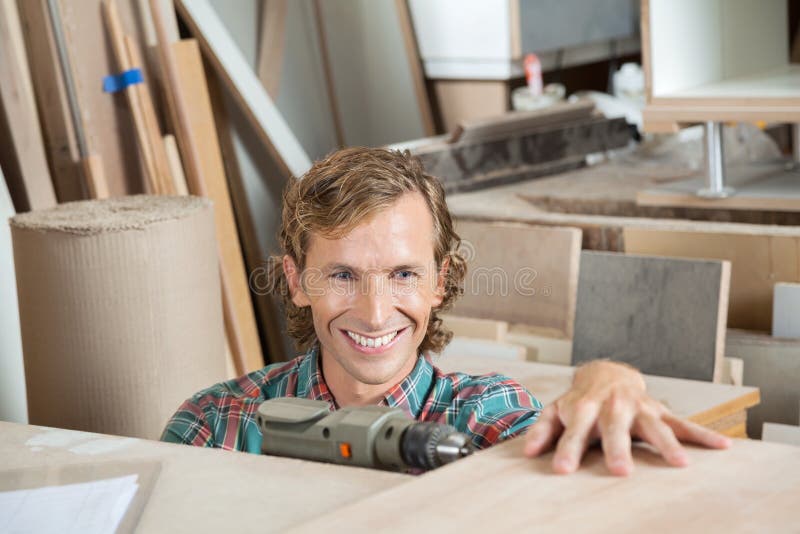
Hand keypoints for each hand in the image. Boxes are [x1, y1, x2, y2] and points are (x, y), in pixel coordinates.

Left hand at [522, 360, 731, 475]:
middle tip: (621, 471)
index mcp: (584, 407)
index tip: (562, 471)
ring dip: (667, 444)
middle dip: (618, 448)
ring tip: (680, 464)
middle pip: (614, 428)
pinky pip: (684, 424)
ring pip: (654, 425)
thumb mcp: (555, 410)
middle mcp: (613, 406)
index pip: (574, 431)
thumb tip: (527, 452)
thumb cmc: (578, 400)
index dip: (568, 450)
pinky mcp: (660, 410)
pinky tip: (723, 447)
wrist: (605, 373)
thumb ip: (543, 431)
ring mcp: (639, 407)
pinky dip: (704, 435)